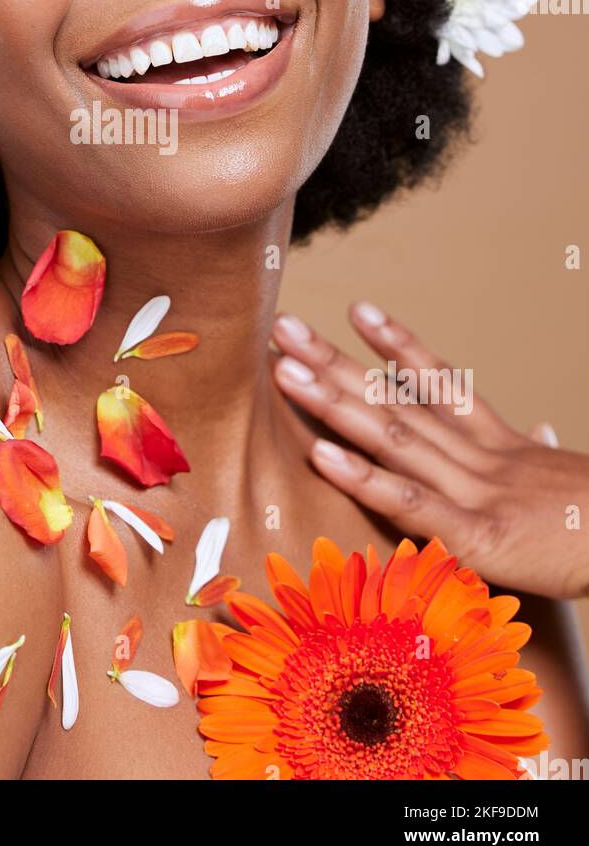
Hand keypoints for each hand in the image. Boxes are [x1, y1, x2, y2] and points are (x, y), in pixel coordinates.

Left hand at [271, 301, 588, 601]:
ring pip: (392, 436)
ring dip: (333, 401)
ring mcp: (476, 491)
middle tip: (284, 324)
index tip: (359, 309)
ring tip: (285, 368)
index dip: (399, 346)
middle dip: (335, 362)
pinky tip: (321, 455)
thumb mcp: (566, 482)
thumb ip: (538, 452)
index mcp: (502, 446)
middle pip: (396, 399)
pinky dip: (363, 478)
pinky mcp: (478, 536)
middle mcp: (481, 456)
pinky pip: (410, 502)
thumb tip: (538, 426)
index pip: (443, 383)